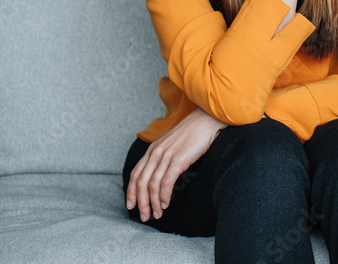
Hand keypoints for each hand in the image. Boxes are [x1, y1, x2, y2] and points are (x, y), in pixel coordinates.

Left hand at [125, 106, 226, 221]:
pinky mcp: (179, 159)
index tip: (131, 206)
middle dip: (141, 202)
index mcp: (152, 149)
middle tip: (145, 217)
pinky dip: (164, 195)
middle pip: (141, 182)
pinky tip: (166, 203)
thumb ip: (163, 157)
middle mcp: (156, 152)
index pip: (135, 174)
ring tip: (157, 214)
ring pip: (153, 185)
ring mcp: (166, 156)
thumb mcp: (172, 144)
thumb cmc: (192, 133)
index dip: (131, 192)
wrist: (207, 120)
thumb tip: (160, 175)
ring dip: (153, 203)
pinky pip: (166, 182)